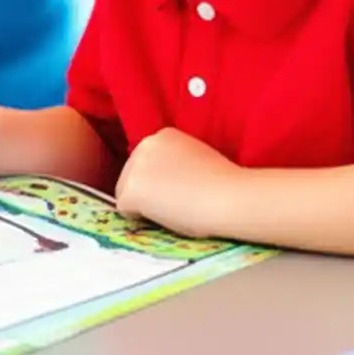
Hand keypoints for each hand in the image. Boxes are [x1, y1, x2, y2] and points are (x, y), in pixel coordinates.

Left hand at [114, 128, 242, 237]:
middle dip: (147, 192)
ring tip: (174, 209)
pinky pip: (125, 211)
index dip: (160, 181)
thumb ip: (175, 163)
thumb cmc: (223, 184)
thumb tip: (164, 181)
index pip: (147, 163)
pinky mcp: (131, 190)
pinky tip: (166, 216)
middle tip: (176, 203)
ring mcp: (134, 167)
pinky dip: (141, 219)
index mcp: (162, 135)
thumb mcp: (195, 159)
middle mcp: (144, 145)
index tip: (180, 189)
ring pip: (126, 192)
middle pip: (131, 175)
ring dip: (143, 205)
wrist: (228, 197)